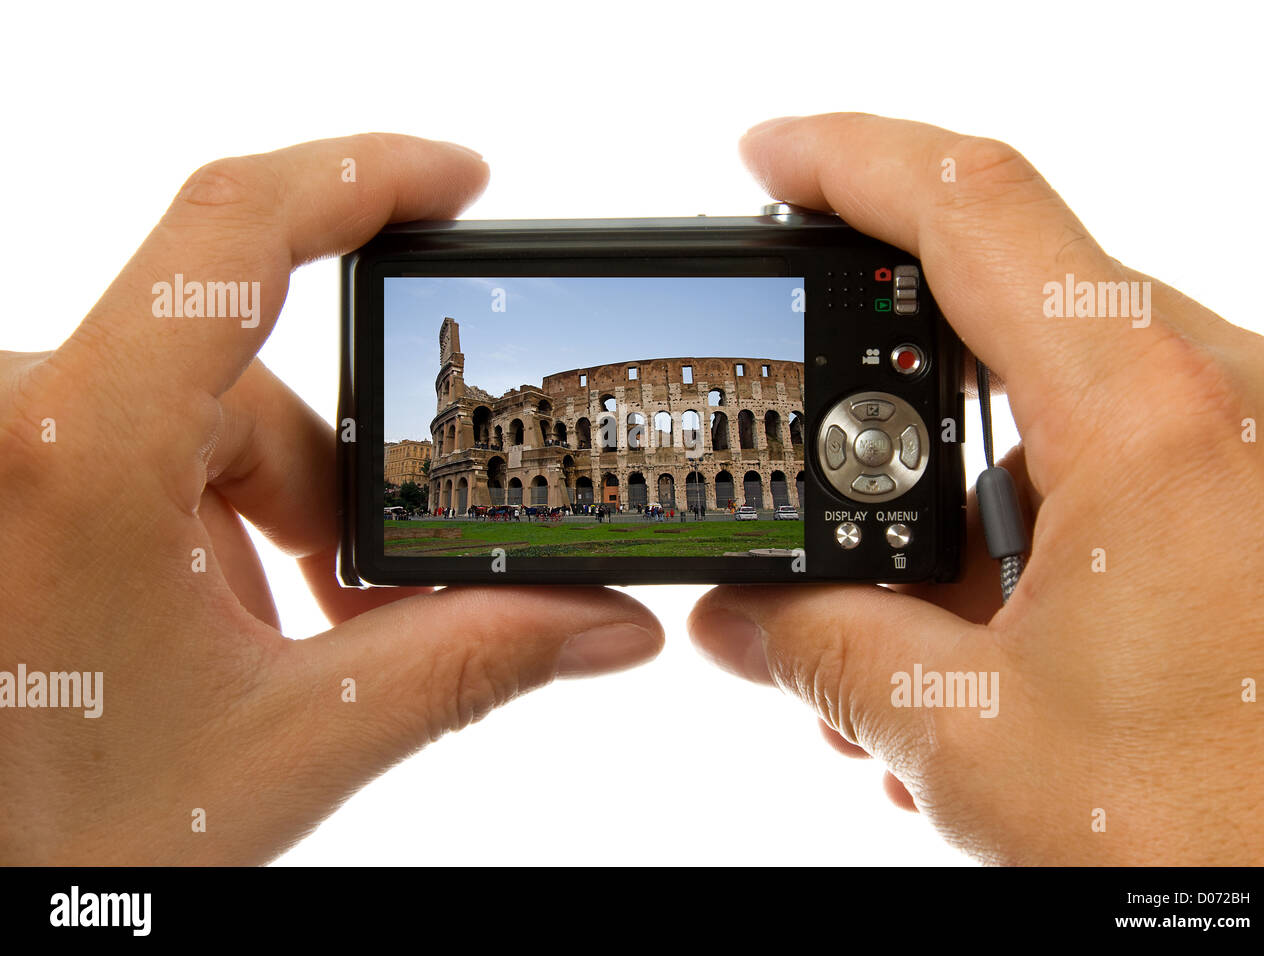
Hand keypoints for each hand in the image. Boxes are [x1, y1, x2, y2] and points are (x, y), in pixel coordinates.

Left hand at [0, 134, 662, 863]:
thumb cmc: (45, 841)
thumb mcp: (287, 743)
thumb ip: (466, 662)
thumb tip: (598, 619)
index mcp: (77, 456)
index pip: (234, 230)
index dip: (365, 178)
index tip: (460, 184)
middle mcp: (15, 421)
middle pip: (241, 385)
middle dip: (329, 494)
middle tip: (360, 615)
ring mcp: (2, 445)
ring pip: (189, 424)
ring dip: (260, 522)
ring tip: (267, 648)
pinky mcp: (4, 472)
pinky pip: (130, 450)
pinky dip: (197, 522)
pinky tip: (201, 629)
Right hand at [690, 113, 1263, 863]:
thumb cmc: (1235, 838)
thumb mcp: (973, 738)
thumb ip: (823, 648)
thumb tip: (739, 612)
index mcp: (1155, 422)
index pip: (976, 208)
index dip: (849, 157)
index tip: (766, 157)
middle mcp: (1233, 402)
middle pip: (1007, 324)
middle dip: (890, 417)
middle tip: (826, 508)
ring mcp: (1262, 446)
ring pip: (1058, 412)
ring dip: (961, 511)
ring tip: (917, 637)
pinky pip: (1122, 463)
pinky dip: (1033, 533)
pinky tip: (995, 645)